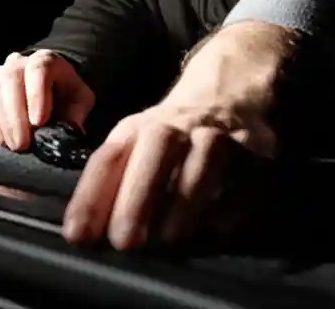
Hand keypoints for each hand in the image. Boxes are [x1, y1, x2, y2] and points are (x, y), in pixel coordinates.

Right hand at [0, 50, 95, 151]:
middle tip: (23, 143)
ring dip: (3, 123)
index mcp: (45, 60)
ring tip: (16, 145)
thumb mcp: (80, 100)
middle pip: (10, 80)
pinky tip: (3, 141)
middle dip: (15, 115)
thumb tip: (72, 130)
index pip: (38, 70)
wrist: (50, 88)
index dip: (37, 95)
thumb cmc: (66, 93)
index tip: (40, 122)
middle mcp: (17, 63)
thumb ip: (77, 112)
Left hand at [62, 21, 292, 248]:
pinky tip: (215, 228)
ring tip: (169, 239)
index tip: (78, 235)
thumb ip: (112, 184)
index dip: (91, 196)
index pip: (109, 158)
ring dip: (185, 201)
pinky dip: (231, 204)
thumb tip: (84, 233)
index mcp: (138, 129)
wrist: (229, 93)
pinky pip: (245, 176)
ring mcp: (220, 136)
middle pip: (156, 150)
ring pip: (205, 159)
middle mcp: (177, 127)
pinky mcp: (257, 151)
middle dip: (138, 196)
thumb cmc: (170, 137)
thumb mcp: (135, 148)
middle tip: (125, 241)